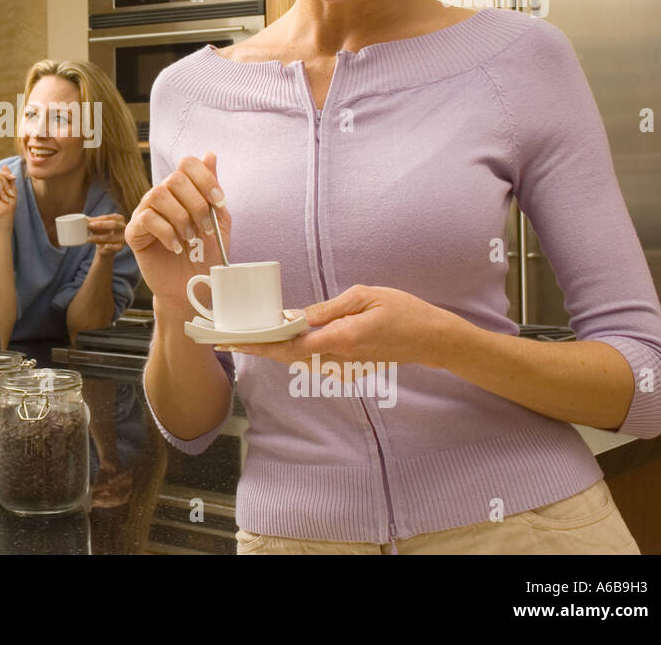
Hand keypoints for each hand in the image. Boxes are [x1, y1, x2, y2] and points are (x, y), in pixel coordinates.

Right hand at [0, 166, 16, 221]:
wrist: (4, 214)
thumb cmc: (8, 205)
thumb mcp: (11, 188)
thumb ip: (8, 177)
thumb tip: (4, 165)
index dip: (7, 174)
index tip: (14, 178)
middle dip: (6, 184)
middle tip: (6, 195)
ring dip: (3, 188)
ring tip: (2, 198)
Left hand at [87, 214, 126, 258]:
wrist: (104, 248)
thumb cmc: (101, 233)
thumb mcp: (97, 226)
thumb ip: (92, 222)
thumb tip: (84, 219)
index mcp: (118, 218)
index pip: (107, 218)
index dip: (97, 219)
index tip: (88, 221)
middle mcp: (123, 227)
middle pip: (113, 224)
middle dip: (100, 225)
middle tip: (89, 226)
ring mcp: (123, 237)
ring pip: (112, 237)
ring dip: (98, 238)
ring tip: (88, 239)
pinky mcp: (121, 247)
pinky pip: (117, 247)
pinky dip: (111, 247)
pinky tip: (106, 247)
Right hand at [124, 152, 228, 307]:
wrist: (193, 287)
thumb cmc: (205, 254)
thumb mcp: (219, 220)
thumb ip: (213, 189)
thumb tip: (210, 154)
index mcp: (182, 191)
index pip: (187, 164)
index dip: (205, 178)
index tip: (218, 200)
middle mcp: (162, 196)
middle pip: (175, 178)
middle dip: (196, 204)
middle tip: (205, 228)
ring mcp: (145, 212)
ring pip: (158, 194)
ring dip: (181, 218)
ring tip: (190, 238)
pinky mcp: (134, 232)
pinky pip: (147, 218)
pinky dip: (166, 232)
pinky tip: (176, 246)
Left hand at [213, 284, 461, 370]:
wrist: (432, 338)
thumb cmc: (403, 311)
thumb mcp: (364, 296)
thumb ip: (328, 308)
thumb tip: (295, 315)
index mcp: (342, 338)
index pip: (291, 346)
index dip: (261, 345)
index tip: (235, 342)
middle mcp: (339, 357)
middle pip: (289, 357)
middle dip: (257, 349)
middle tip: (228, 341)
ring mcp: (344, 364)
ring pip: (300, 359)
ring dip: (274, 349)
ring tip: (247, 336)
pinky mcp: (348, 364)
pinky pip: (314, 358)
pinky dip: (295, 349)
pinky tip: (283, 337)